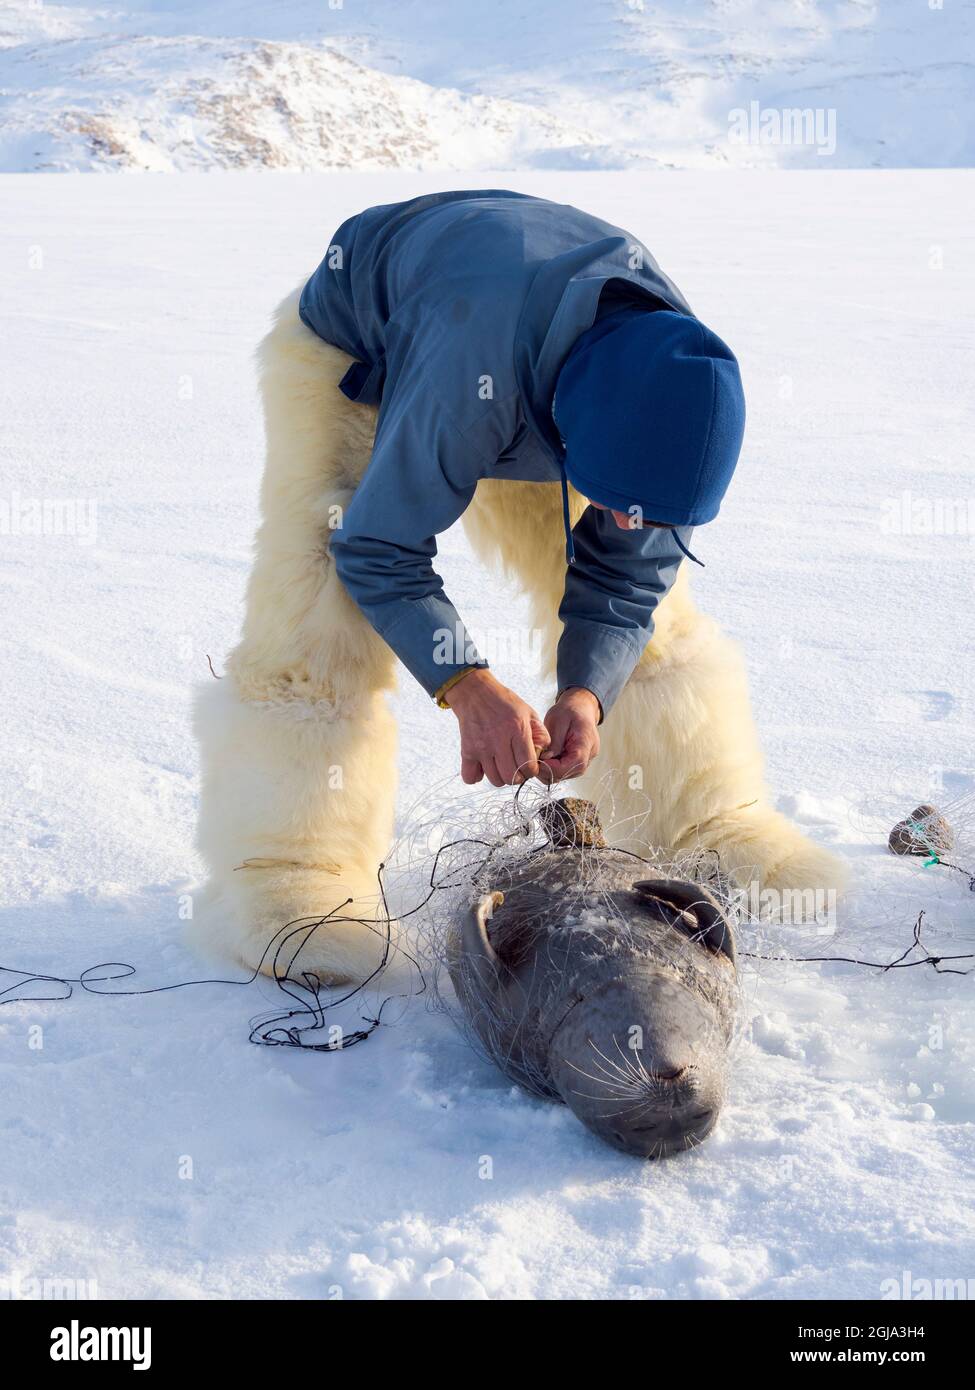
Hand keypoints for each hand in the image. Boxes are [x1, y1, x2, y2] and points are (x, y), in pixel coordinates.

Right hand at [444, 669, 549, 786]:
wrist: (475, 693)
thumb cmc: (504, 702)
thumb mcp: (529, 712)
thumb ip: (541, 734)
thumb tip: (543, 755)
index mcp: (517, 729)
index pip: (528, 766)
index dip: (532, 770)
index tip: (529, 765)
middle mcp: (498, 740)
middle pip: (512, 777)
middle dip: (518, 776)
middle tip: (516, 766)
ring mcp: (481, 747)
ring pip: (495, 780)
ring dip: (501, 777)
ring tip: (501, 765)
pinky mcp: (467, 750)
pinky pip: (471, 777)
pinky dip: (477, 777)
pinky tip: (484, 767)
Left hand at [540, 687, 600, 781]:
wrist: (579, 707)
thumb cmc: (569, 710)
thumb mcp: (558, 720)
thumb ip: (554, 742)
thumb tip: (546, 759)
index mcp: (586, 743)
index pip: (570, 765)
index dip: (552, 768)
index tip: (537, 762)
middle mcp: (588, 755)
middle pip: (568, 773)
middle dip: (548, 770)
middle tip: (534, 761)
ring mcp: (584, 759)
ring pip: (565, 775)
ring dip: (549, 770)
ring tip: (538, 758)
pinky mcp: (577, 761)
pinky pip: (565, 770)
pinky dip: (553, 767)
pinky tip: (544, 757)